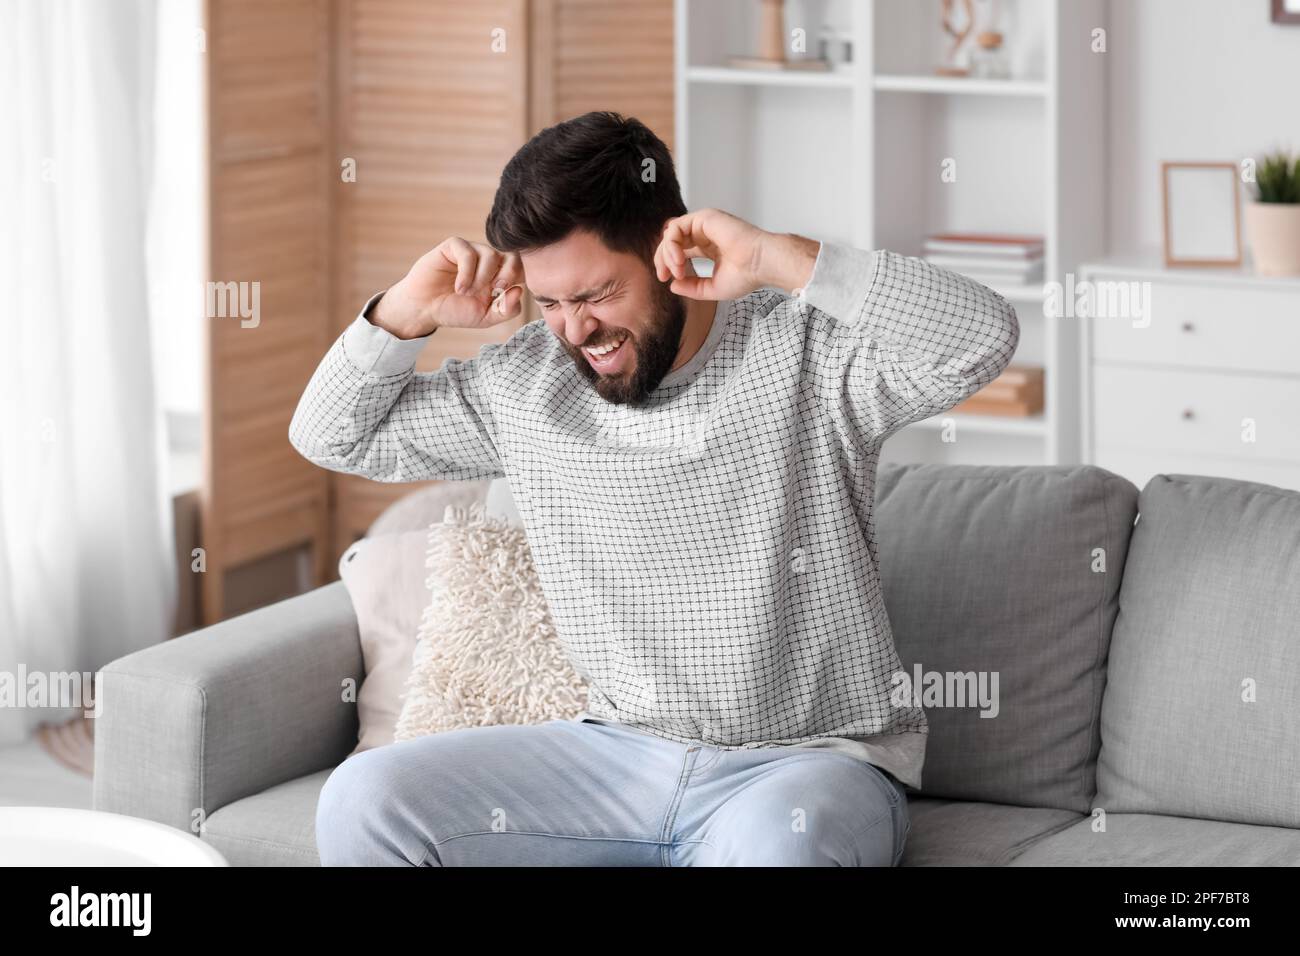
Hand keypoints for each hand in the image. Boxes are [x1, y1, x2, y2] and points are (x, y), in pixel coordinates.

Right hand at [372, 238, 524, 338]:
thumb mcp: (486, 317)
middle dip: (509, 272)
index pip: (521, 268)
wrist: (425, 309)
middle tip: (496, 289)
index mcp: (500, 276)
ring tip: (467, 293)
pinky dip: (467, 272)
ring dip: (482, 277)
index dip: (519, 278)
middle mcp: (488, 262)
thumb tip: (520, 290)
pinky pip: (468, 252)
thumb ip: (506, 310)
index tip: (505, 293)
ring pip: (490, 253)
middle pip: (512, 255)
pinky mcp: (453, 246)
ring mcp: (471, 252)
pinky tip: (459, 288)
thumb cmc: (455, 311)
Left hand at [653, 208, 818, 300]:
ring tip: (676, 270)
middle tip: (664, 276)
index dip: (669, 265)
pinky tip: (679, 259)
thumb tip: (672, 285)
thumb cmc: (747, 276)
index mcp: (709, 248)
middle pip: (673, 242)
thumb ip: (691, 287)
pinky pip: (676, 227)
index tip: (666, 280)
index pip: (680, 251)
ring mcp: (705, 225)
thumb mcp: (712, 288)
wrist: (761, 264)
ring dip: (667, 254)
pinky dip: (672, 244)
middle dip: (663, 259)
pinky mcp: (704, 218)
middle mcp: (706, 234)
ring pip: (671, 234)